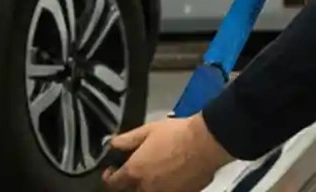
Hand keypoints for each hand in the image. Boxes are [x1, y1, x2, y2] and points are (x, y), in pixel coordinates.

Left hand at [101, 114, 234, 191]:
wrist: (206, 143)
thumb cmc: (178, 134)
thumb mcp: (148, 130)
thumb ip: (126, 139)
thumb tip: (112, 143)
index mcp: (135, 171)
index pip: (113, 183)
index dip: (110, 176)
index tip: (113, 170)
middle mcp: (148, 187)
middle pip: (130, 191)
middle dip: (130, 182)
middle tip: (136, 170)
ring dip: (148, 185)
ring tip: (156, 170)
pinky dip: (167, 186)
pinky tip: (172, 174)